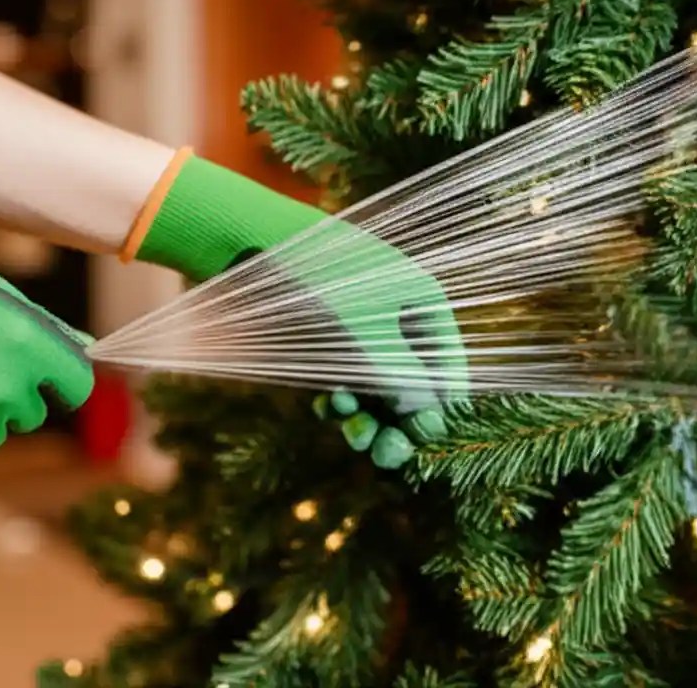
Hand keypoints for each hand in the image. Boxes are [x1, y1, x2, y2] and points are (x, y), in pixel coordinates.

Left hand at [127, 151, 463, 467]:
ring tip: (353, 432)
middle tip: (385, 455)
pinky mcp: (325, 329)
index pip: (447, 360)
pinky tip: (329, 409)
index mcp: (420, 297)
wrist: (250, 241)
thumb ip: (400, 382)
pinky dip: (339, 394)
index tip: (429, 444)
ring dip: (367, 411)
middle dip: (398, 417)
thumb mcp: (364, 338)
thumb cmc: (318, 281)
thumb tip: (429, 420)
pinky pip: (344, 373)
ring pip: (374, 381)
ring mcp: (360, 319)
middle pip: (410, 378)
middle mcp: (395, 308)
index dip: (441, 405)